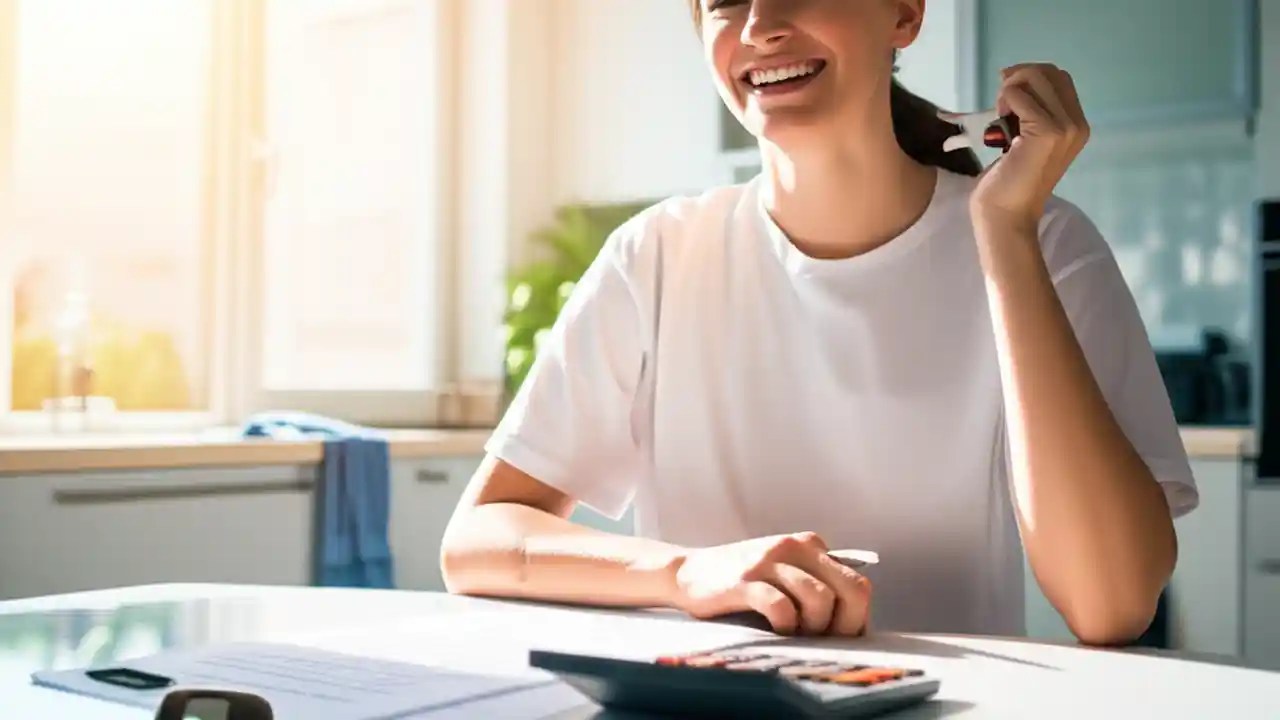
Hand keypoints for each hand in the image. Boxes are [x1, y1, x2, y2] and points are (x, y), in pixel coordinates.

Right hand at [669, 532, 870, 635]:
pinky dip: (786, 626)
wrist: (688, 572)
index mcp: (810, 545)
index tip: (837, 638)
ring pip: (819, 598)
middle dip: (844, 625)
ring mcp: (769, 561)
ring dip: (813, 627)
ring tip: (796, 635)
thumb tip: (854, 625)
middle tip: (822, 641)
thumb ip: (816, 584)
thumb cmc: (743, 581)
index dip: (855, 619)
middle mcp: (794, 546)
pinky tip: (776, 631)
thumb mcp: (786, 572)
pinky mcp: (745, 580)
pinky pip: (782, 607)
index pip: (857, 584)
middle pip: (850, 590)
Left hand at [968, 63, 1090, 229]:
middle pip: (1049, 72)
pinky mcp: (1046, 131)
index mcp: (1077, 125)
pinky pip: (1018, 95)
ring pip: (1035, 77)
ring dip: (1010, 89)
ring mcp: (1065, 127)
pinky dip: (1005, 102)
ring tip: (1002, 116)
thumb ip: (1032, 112)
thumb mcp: (1027, 138)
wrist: (1006, 214)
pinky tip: (1001, 124)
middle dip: (1019, 79)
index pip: (1058, 77)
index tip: (1009, 97)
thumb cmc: (1010, 181)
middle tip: (1003, 107)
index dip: (1030, 77)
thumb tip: (1015, 77)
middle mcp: (1077, 124)